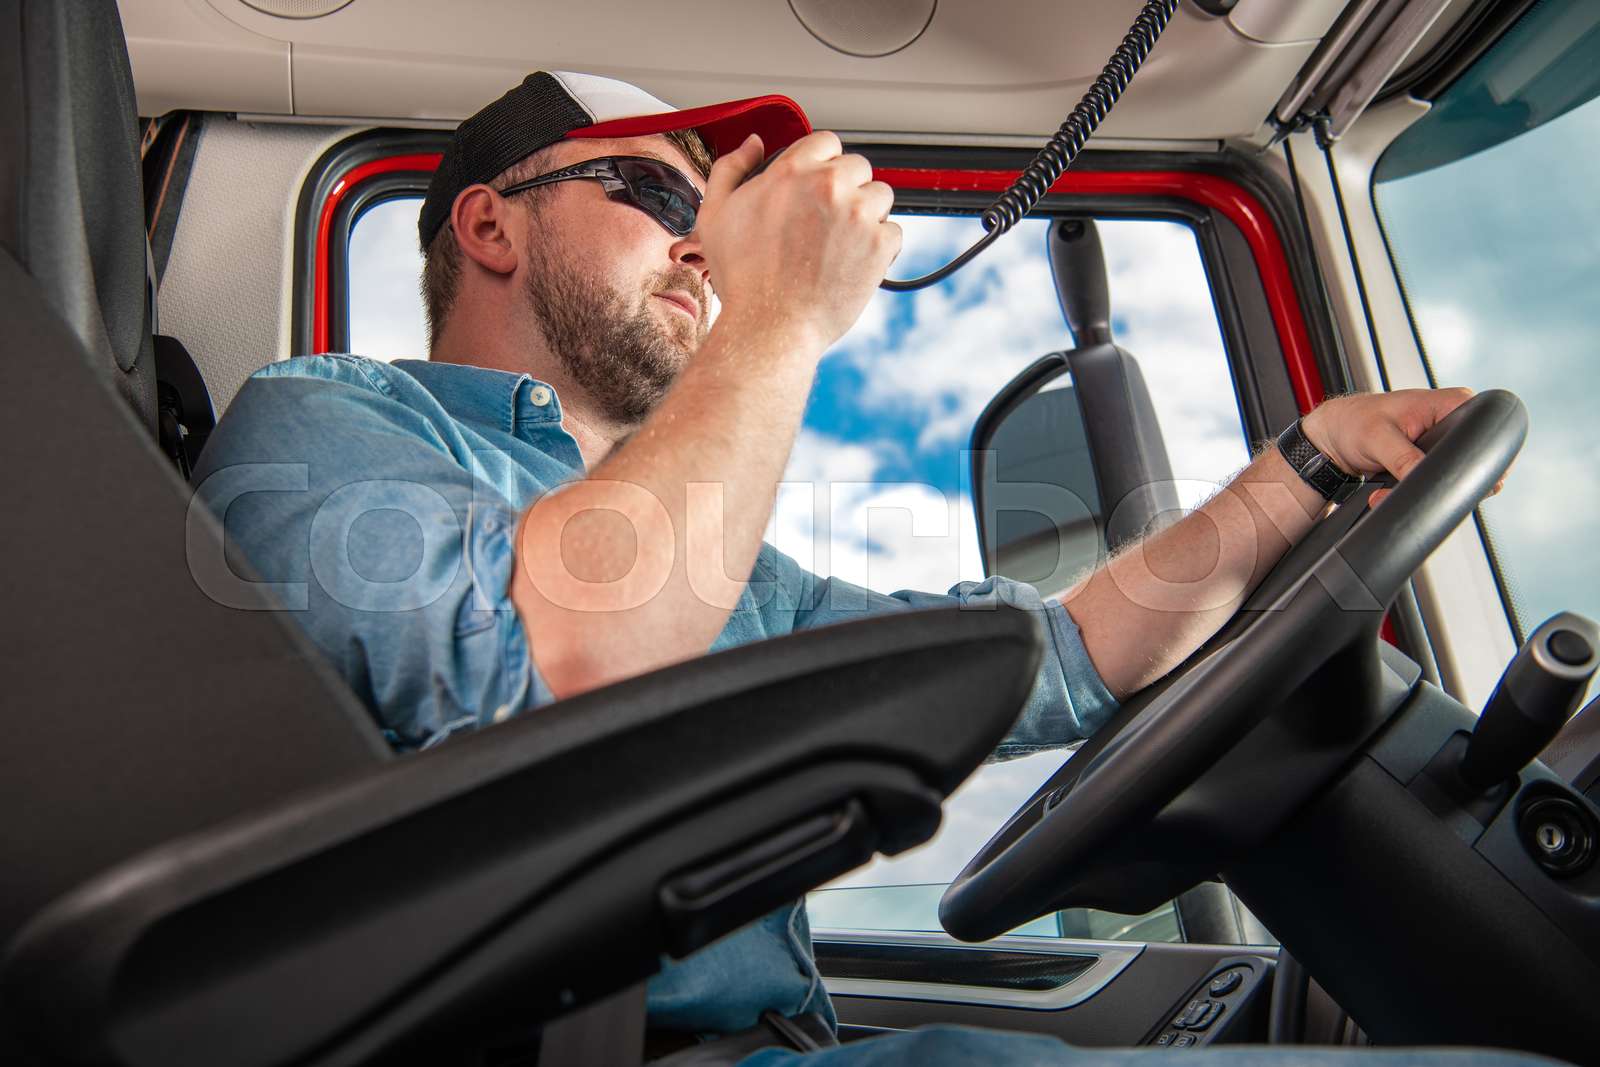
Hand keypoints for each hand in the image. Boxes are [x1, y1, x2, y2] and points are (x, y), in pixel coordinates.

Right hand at [692, 131, 901, 351]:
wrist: (770, 326)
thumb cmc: (741, 278)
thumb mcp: (715, 215)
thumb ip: (731, 169)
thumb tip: (753, 144)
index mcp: (791, 171)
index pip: (826, 142)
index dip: (823, 165)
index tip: (818, 189)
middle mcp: (828, 185)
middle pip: (857, 167)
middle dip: (847, 190)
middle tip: (827, 223)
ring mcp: (857, 213)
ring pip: (880, 196)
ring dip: (867, 215)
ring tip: (841, 244)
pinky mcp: (879, 244)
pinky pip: (893, 232)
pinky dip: (880, 248)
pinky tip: (853, 263)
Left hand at [1301, 387, 1505, 505]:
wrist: (1335, 436)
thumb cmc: (1353, 422)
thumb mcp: (1379, 439)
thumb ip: (1404, 458)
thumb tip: (1425, 477)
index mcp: (1453, 403)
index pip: (1483, 435)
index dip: (1472, 463)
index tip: (1439, 478)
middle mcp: (1454, 420)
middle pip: (1469, 461)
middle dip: (1437, 482)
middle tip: (1399, 485)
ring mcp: (1445, 440)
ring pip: (1450, 476)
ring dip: (1420, 489)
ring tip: (1385, 489)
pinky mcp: (1432, 456)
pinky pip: (1434, 480)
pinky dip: (1412, 489)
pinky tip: (1386, 489)